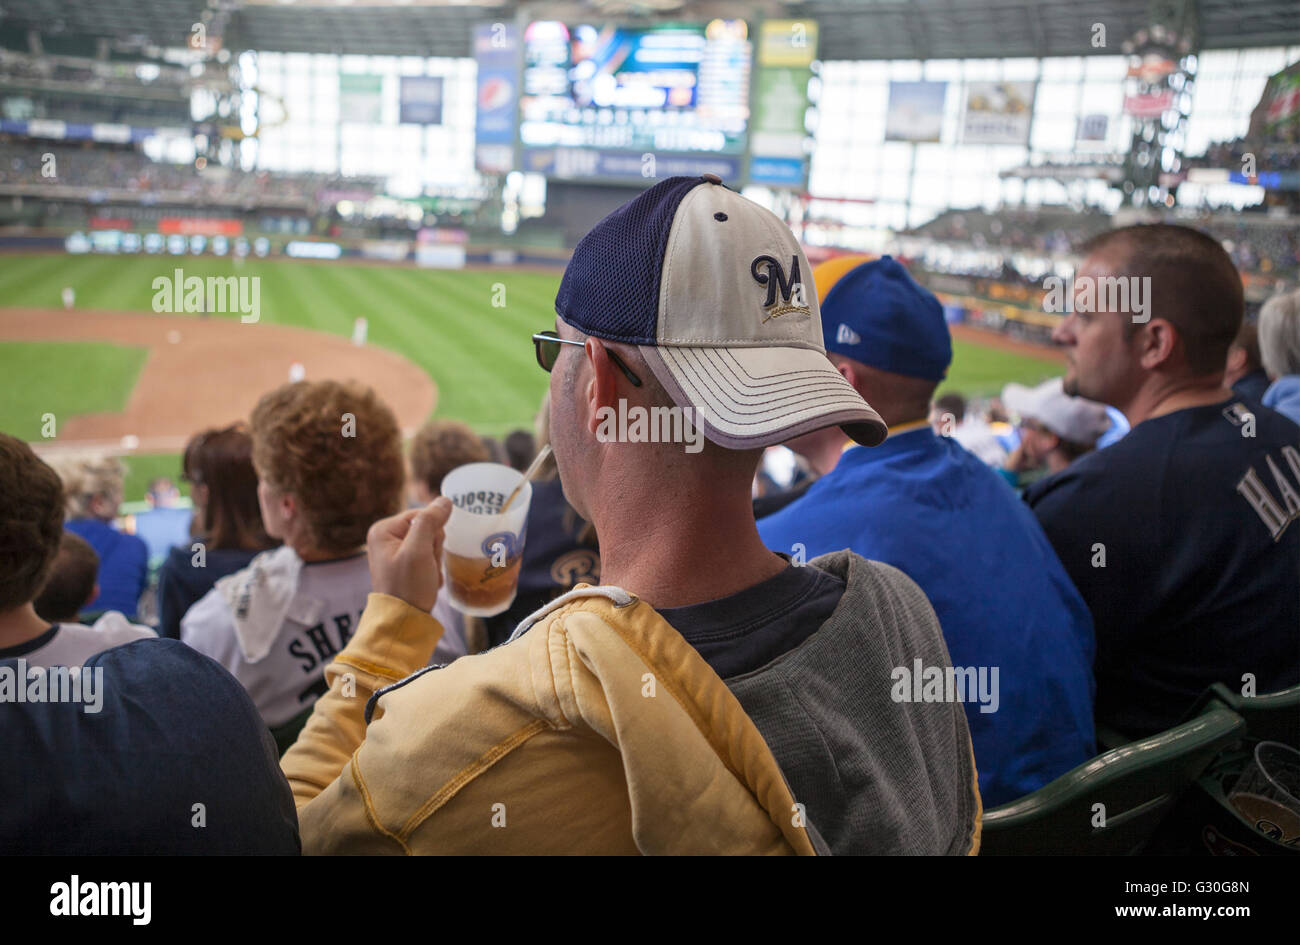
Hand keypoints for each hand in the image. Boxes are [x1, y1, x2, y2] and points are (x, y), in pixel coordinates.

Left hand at [366, 498, 451, 613]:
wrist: (403, 621)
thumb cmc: (408, 586)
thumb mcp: (419, 551)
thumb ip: (430, 522)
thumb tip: (444, 500)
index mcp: (383, 530)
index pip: (421, 515)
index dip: (433, 533)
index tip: (427, 554)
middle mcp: (386, 538)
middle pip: (426, 528)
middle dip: (433, 548)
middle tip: (426, 567)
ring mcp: (394, 552)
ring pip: (430, 543)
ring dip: (434, 560)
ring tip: (426, 576)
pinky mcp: (403, 564)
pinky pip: (427, 556)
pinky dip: (431, 569)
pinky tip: (427, 581)